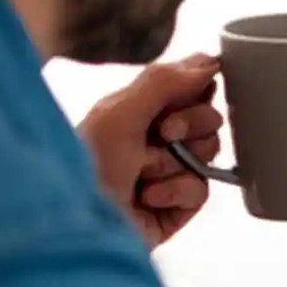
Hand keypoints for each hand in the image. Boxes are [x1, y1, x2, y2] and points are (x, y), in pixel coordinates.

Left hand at [78, 54, 224, 248]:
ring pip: (209, 153)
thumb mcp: (120, 112)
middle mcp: (156, 140)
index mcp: (138, 109)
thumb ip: (165, 81)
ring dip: (175, 163)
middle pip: (208, 118)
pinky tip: (149, 198)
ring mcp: (169, 174)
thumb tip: (210, 60)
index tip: (176, 98)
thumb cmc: (86, 164)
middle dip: (189, 126)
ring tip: (143, 175)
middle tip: (162, 135)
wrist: (76, 226)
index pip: (190, 86)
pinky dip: (176, 191)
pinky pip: (202, 189)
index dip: (195, 90)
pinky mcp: (178, 207)